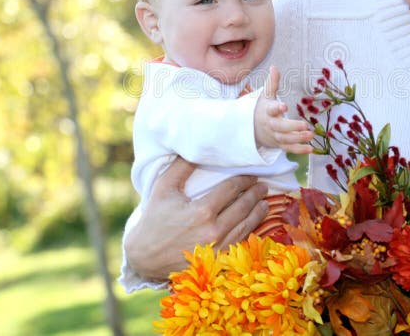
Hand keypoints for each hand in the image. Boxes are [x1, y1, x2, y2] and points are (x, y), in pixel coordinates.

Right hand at [123, 157, 268, 281]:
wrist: (145, 257)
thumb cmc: (154, 220)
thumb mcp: (164, 188)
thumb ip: (181, 167)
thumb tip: (196, 149)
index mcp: (201, 211)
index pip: (231, 189)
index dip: (243, 180)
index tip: (251, 174)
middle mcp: (213, 230)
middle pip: (243, 207)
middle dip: (255, 194)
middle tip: (263, 185)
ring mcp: (218, 247)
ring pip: (246, 226)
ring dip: (258, 212)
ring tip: (264, 202)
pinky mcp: (219, 260)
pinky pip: (241, 242)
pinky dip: (251, 231)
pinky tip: (255, 223)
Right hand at [254, 65, 313, 153]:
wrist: (251, 129)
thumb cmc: (262, 109)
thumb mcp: (266, 96)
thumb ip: (271, 83)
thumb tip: (274, 67)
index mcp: (267, 111)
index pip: (271, 109)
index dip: (277, 108)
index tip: (284, 106)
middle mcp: (271, 125)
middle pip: (280, 127)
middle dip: (292, 127)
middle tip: (305, 125)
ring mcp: (275, 136)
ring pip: (285, 139)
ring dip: (298, 138)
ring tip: (311, 135)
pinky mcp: (279, 144)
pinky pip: (288, 149)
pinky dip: (299, 150)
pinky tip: (310, 149)